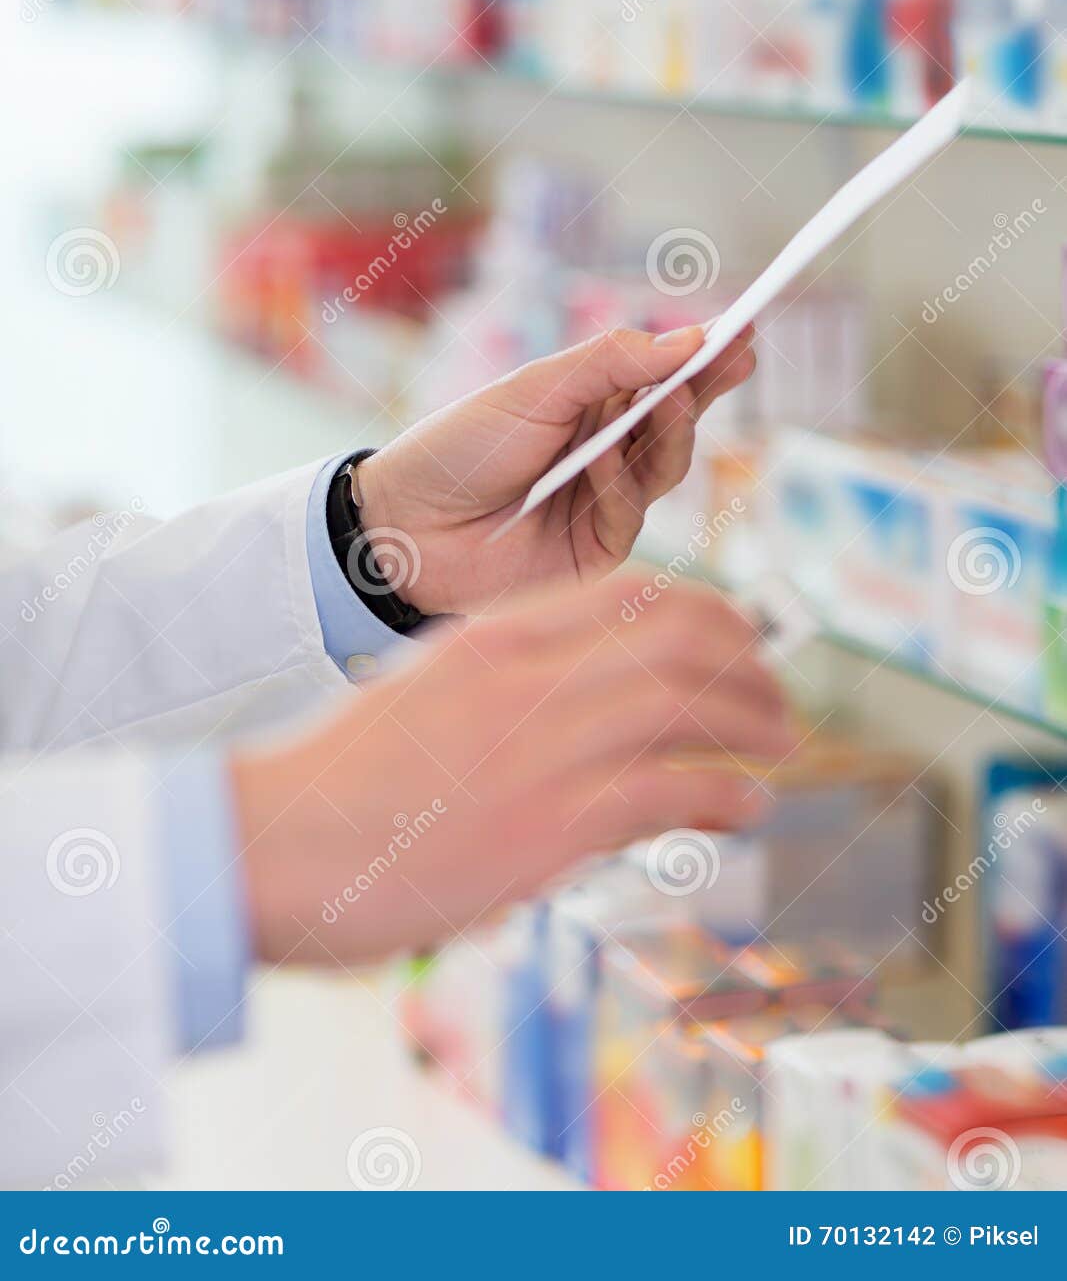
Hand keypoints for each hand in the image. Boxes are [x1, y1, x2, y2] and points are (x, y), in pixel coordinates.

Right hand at [230, 568, 789, 966]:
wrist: (271, 841)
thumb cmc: (339, 782)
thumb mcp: (427, 699)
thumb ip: (504, 693)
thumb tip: (580, 721)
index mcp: (495, 632)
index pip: (632, 592)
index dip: (707, 613)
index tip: (738, 644)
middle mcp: (528, 671)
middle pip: (680, 633)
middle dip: (748, 660)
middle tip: (775, 696)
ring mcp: (542, 742)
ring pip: (688, 700)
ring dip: (753, 722)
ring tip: (780, 743)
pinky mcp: (549, 820)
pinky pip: (670, 788)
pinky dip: (725, 793)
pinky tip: (745, 807)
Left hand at [356, 324, 754, 615]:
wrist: (403, 524)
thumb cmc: (459, 448)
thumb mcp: (534, 389)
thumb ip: (610, 363)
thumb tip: (688, 337)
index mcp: (591, 404)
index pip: (663, 376)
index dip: (705, 354)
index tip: (744, 326)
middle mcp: (608, 451)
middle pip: (678, 418)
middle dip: (708, 386)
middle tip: (736, 355)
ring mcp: (606, 502)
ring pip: (666, 466)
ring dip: (671, 430)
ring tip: (671, 398)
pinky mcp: (596, 550)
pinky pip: (630, 515)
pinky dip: (619, 485)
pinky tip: (600, 462)